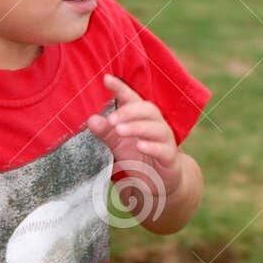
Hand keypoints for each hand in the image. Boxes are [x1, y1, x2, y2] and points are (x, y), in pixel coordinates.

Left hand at [85, 73, 183, 219]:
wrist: (160, 183)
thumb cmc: (139, 158)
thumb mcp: (118, 145)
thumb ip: (106, 132)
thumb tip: (91, 119)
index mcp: (142, 119)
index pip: (132, 99)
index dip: (121, 89)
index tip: (106, 79)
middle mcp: (156, 126)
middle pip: (148, 110)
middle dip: (129, 111)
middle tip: (111, 118)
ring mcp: (165, 142)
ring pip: (156, 128)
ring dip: (137, 127)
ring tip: (120, 129)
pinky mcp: (170, 159)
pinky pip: (164, 150)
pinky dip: (152, 147)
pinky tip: (140, 145)